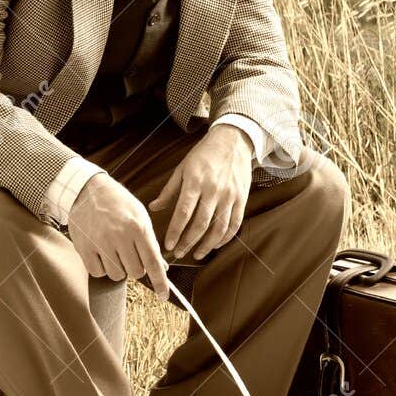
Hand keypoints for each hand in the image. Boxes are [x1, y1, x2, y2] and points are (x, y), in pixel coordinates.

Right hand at [69, 171, 169, 301]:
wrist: (87, 189)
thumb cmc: (117, 203)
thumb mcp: (140, 216)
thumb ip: (150, 242)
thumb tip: (161, 268)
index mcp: (138, 227)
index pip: (153, 262)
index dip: (160, 282)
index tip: (164, 296)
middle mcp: (120, 236)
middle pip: (135, 272)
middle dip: (135, 267)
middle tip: (129, 254)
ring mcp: (100, 242)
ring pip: (117, 275)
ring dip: (118, 268)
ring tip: (114, 251)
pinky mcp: (84, 247)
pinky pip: (98, 273)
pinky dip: (102, 268)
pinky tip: (101, 254)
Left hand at [149, 123, 252, 262]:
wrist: (232, 141)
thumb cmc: (203, 155)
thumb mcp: (182, 168)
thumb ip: (169, 190)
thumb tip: (154, 207)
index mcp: (195, 182)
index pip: (183, 212)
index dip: (175, 231)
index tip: (168, 245)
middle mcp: (213, 190)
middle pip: (200, 224)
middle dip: (188, 242)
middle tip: (179, 253)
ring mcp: (229, 195)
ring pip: (219, 227)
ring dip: (207, 245)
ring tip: (196, 254)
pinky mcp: (242, 199)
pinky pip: (235, 224)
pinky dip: (225, 238)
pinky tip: (215, 245)